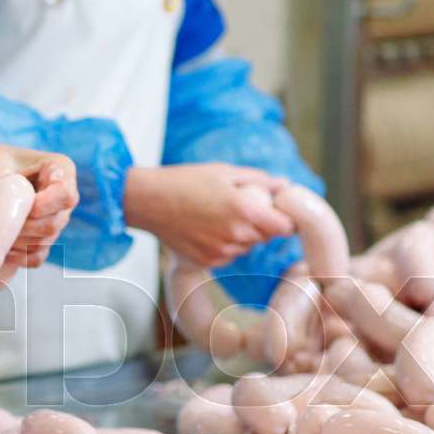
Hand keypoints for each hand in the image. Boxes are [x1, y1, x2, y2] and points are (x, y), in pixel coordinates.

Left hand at [0, 145, 80, 269]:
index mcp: (59, 169)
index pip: (65, 194)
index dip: (46, 205)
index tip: (24, 206)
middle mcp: (63, 198)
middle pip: (55, 222)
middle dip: (27, 227)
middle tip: (1, 221)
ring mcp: (55, 220)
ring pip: (45, 241)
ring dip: (19, 241)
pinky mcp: (43, 238)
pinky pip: (38, 256)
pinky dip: (20, 257)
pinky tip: (3, 249)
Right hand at [125, 164, 294, 267]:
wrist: (147, 201)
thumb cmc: (185, 181)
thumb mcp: (225, 172)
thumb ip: (260, 180)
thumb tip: (285, 186)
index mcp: (246, 210)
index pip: (286, 227)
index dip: (285, 219)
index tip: (277, 211)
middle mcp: (237, 235)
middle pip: (266, 237)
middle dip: (261, 224)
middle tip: (239, 207)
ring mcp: (222, 252)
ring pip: (246, 247)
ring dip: (241, 235)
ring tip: (217, 216)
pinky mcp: (207, 261)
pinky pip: (228, 255)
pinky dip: (224, 244)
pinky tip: (205, 228)